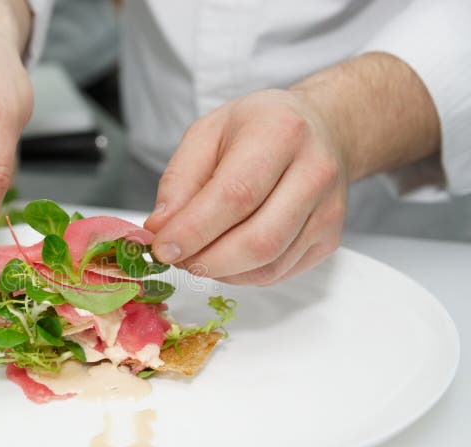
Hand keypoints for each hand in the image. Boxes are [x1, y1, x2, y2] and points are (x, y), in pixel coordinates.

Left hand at [144, 89, 348, 284]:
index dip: (194, 230)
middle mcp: (314, 173)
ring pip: (267, 265)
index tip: (162, 247)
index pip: (235, 196)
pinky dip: (240, 275)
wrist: (322, 129)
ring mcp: (328, 211)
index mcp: (280, 133)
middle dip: (206, 260)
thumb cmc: (258, 129)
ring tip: (197, 253)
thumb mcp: (206, 134)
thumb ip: (178, 181)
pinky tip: (225, 255)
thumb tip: (159, 229)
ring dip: (221, 271)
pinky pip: (277, 273)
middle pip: (258, 240)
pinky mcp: (330, 240)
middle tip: (176, 257)